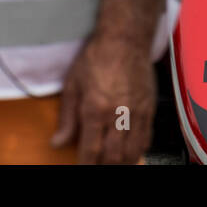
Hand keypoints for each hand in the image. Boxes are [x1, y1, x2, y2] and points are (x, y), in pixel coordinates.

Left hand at [52, 33, 155, 163]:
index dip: (86, 165)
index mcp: (95, 109)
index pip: (91, 151)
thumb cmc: (97, 57)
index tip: (82, 167)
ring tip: (114, 162)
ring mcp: (136, 112)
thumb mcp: (73, 85)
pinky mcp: (149, 108)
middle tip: (97, 164)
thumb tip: (57, 142)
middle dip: (104, 166)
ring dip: (122, 162)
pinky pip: (147, 138)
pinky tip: (130, 151)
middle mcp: (118, 114)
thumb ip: (66, 117)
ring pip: (132, 152)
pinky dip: (138, 150)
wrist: (125, 39)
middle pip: (113, 157)